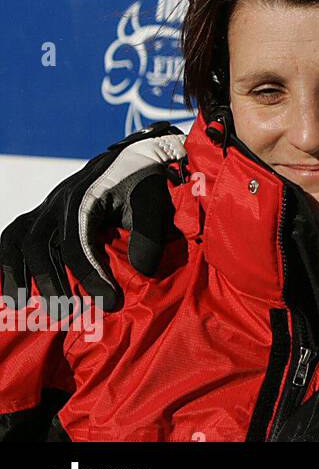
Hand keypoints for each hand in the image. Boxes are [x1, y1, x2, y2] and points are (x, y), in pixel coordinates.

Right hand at [0, 122, 187, 310]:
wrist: (138, 154)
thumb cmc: (147, 181)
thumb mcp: (154, 203)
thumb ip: (149, 234)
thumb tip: (141, 271)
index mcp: (85, 199)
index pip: (78, 244)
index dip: (90, 276)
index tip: (109, 302)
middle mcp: (58, 201)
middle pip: (39, 244)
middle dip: (49, 281)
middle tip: (63, 313)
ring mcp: (47, 206)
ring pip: (17, 239)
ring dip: (16, 272)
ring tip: (20, 305)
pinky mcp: (44, 212)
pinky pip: (14, 233)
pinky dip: (6, 258)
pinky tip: (8, 284)